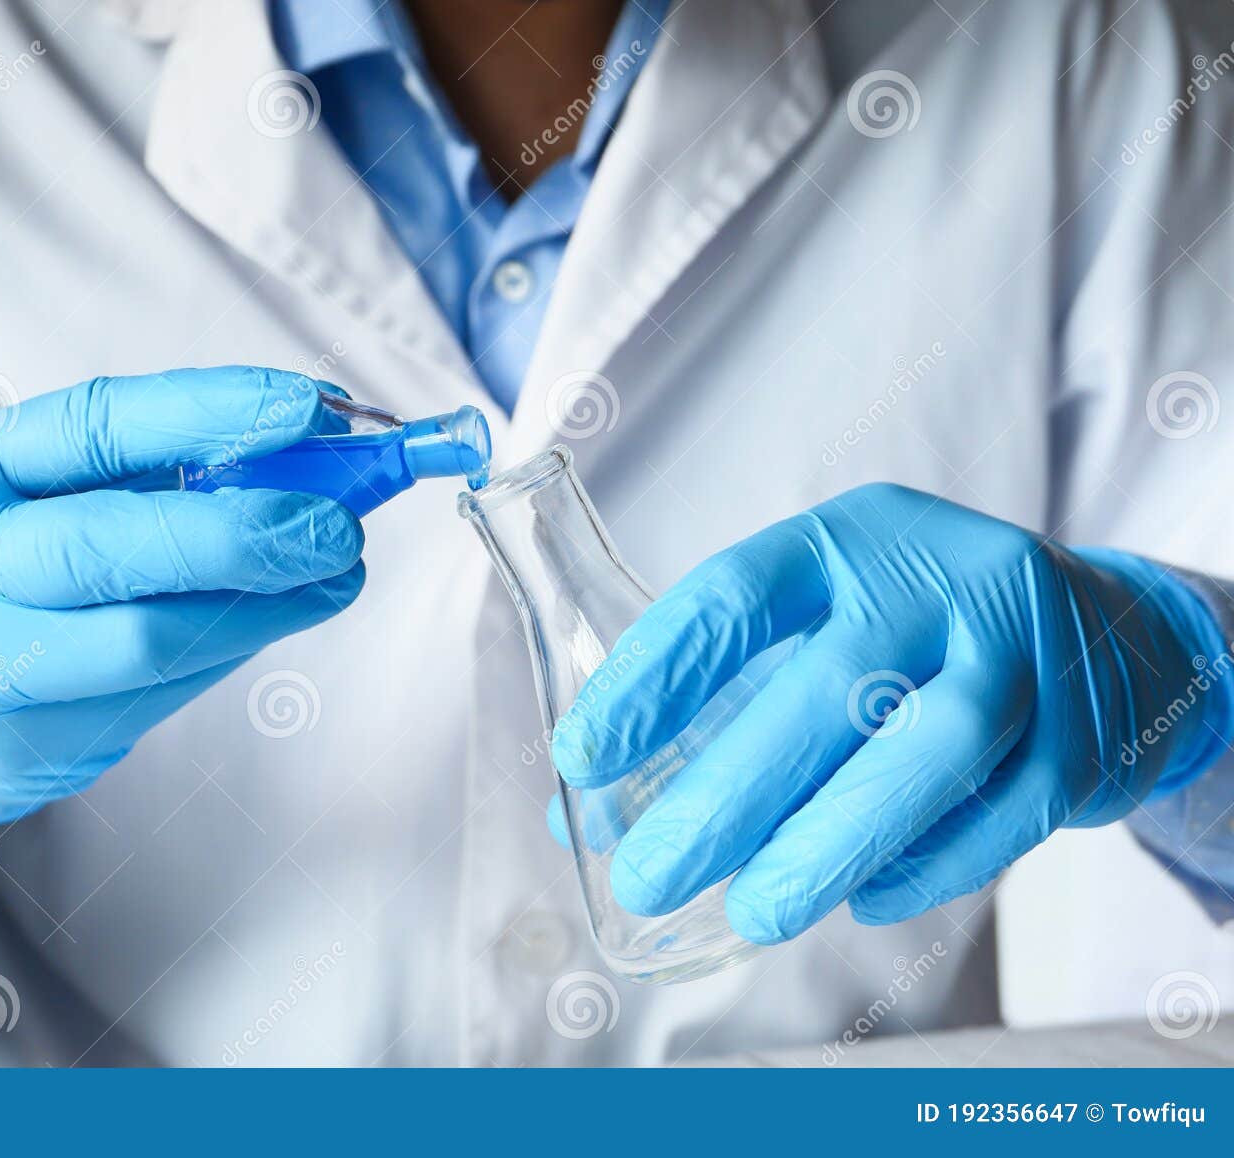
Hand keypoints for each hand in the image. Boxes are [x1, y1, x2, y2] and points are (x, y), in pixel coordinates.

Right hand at [0, 368, 364, 828]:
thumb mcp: (23, 491)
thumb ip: (140, 470)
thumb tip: (298, 453)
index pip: (89, 429)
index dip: (208, 412)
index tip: (310, 410)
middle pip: (109, 550)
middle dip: (243, 535)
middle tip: (340, 528)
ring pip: (145, 641)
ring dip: (263, 606)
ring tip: (332, 577)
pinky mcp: (10, 751)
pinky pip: (152, 697)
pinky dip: (224, 651)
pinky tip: (270, 620)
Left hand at [549, 483, 1229, 943]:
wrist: (1109, 636)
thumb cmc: (917, 638)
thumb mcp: (817, 631)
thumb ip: (709, 711)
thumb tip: (584, 815)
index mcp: (849, 539)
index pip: (735, 596)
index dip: (656, 677)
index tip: (584, 757)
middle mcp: (941, 576)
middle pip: (829, 688)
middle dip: (728, 795)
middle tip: (647, 874)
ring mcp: (1026, 651)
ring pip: (930, 752)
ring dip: (831, 842)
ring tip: (752, 914)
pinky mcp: (1082, 734)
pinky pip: (1003, 815)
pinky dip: (928, 866)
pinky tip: (860, 899)